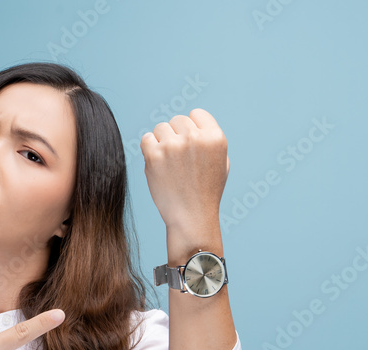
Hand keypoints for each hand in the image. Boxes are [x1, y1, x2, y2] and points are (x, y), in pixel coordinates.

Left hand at [140, 108, 229, 236]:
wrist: (191, 217)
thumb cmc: (206, 191)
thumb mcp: (221, 162)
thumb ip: (209, 139)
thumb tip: (192, 122)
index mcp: (215, 137)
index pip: (197, 114)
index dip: (193, 128)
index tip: (191, 146)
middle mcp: (195, 138)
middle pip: (178, 119)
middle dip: (177, 135)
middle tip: (179, 159)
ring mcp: (173, 145)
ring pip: (160, 128)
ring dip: (162, 142)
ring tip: (170, 164)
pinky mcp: (154, 155)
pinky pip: (146, 138)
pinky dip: (149, 149)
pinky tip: (159, 165)